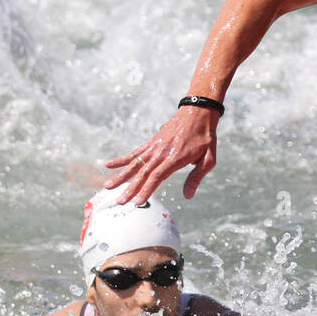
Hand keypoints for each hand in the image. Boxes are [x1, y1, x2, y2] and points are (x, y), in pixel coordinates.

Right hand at [103, 107, 218, 204]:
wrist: (198, 112)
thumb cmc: (205, 137)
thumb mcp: (208, 159)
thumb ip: (196, 177)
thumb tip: (188, 195)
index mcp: (175, 158)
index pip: (156, 177)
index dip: (146, 190)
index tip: (137, 202)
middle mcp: (161, 153)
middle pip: (142, 173)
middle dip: (129, 189)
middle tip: (119, 202)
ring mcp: (154, 147)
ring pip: (134, 163)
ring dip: (120, 176)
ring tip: (107, 186)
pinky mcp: (151, 142)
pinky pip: (134, 152)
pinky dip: (121, 159)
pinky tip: (108, 164)